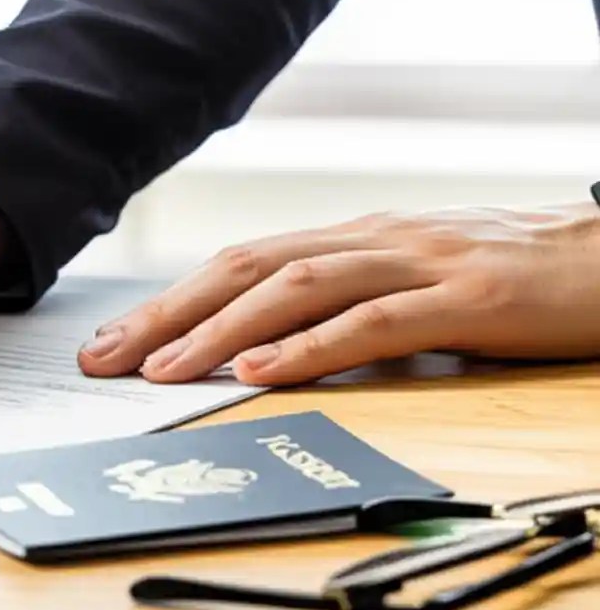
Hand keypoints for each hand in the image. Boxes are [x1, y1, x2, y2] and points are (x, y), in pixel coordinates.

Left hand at [78, 204, 599, 385]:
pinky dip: (314, 345)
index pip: (241, 264)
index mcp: (353, 238)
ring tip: (164, 369)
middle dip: (168, 315)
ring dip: (222, 332)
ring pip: (298, 289)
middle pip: (248, 268)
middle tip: (103, 358)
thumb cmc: (507, 273)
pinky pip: (378, 322)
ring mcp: (420, 263)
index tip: (112, 341)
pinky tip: (263, 371)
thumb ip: (340, 302)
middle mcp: (372, 240)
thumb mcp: (408, 280)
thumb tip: (259, 343)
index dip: (170, 301)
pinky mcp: (469, 297)